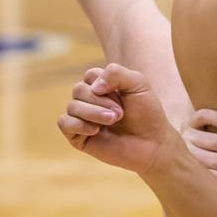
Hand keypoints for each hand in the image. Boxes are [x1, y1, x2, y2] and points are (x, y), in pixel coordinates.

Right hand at [57, 62, 181, 175]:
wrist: (152, 143)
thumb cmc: (146, 113)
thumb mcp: (138, 84)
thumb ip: (117, 73)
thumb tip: (93, 86)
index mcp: (101, 86)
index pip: (90, 75)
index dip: (105, 83)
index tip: (123, 94)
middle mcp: (89, 101)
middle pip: (79, 89)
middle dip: (100, 100)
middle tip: (120, 114)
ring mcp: (82, 119)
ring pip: (72, 106)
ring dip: (94, 113)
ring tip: (113, 121)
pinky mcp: (78, 137)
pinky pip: (64, 123)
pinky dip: (78, 124)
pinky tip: (95, 130)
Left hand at [159, 108, 216, 216]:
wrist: (159, 142)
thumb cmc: (173, 179)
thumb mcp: (171, 199)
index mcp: (180, 175)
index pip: (207, 180)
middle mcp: (183, 154)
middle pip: (214, 161)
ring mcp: (186, 134)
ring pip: (214, 140)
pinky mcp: (190, 117)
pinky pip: (203, 115)